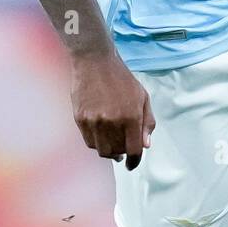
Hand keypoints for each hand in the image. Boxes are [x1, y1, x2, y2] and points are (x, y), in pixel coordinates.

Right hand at [70, 50, 154, 169]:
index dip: (134, 161)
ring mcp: (94, 121)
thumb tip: (145, 145)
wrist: (95, 62)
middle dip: (122, 154)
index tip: (132, 164)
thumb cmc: (122, 79)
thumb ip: (147, 122)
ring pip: (101, 150)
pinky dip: (96, 144)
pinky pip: (89, 141)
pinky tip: (101, 136)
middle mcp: (112, 122)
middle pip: (117, 152)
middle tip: (123, 149)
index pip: (133, 150)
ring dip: (109, 152)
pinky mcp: (80, 119)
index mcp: (131, 117)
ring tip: (113, 145)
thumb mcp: (142, 97)